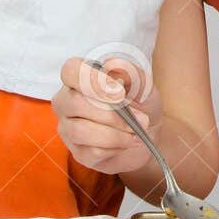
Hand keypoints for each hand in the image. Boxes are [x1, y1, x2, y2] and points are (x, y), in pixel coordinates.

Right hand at [50, 55, 162, 174]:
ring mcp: (69, 128)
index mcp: (79, 79)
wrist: (150, 133)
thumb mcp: (143, 84)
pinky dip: (117, 147)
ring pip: (80, 130)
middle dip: (111, 113)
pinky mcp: (79, 153)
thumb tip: (111, 65)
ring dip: (115, 133)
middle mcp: (67, 102)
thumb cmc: (141, 103)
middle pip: (74, 103)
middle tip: (141, 118)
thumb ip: (130, 72)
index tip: (119, 92)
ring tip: (136, 132)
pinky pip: (92, 152)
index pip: (70, 71)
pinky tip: (128, 142)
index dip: (92, 80)